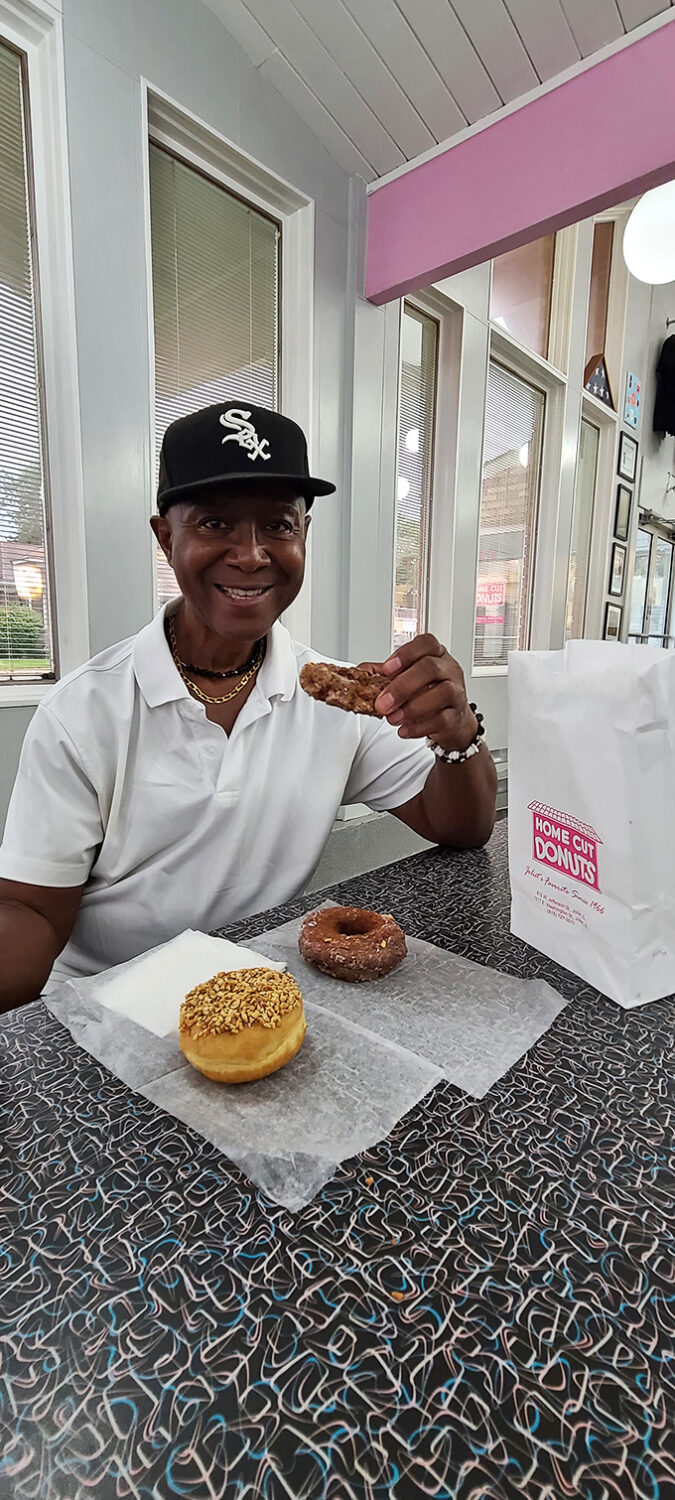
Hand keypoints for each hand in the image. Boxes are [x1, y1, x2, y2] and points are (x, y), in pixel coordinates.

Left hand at [361, 634, 478, 752]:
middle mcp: (448, 669)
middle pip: (430, 668)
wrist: (451, 719)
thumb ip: (382, 674)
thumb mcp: (406, 678)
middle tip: (383, 703)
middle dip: (403, 686)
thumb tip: (359, 672)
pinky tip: (404, 729)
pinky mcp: (456, 715)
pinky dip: (420, 726)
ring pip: (442, 692)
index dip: (406, 653)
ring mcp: (456, 692)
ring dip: (413, 707)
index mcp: (434, 655)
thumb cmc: (428, 693)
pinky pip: (442, 719)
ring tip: (393, 718)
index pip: (426, 643)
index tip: (387, 668)